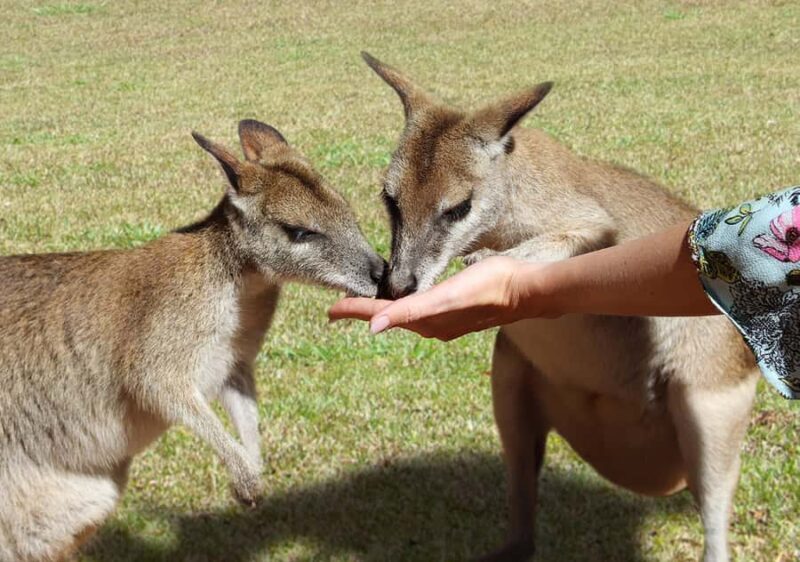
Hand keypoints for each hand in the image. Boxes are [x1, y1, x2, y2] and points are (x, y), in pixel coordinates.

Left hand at [329, 256, 547, 340]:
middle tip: (341, 305)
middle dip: (364, 311)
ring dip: (384, 309)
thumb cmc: (488, 287)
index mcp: (424, 320)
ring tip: (368, 303)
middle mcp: (431, 324)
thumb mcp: (446, 297)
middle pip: (388, 316)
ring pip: (404, 315)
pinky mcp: (456, 312)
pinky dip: (404, 307)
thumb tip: (374, 327)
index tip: (330, 310)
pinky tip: (407, 302)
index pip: (380, 314)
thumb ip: (409, 312)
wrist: (524, 290)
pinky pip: (420, 312)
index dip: (355, 310)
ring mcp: (444, 320)